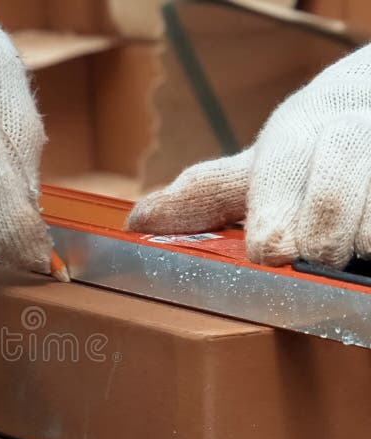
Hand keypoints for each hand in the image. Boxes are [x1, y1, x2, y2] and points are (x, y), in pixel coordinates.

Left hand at [127, 45, 370, 268]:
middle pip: (328, 206)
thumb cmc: (305, 155)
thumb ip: (204, 195)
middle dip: (318, 243)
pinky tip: (366, 243)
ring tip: (351, 247)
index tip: (270, 252)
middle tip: (314, 257)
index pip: (279, 175)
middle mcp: (350, 134)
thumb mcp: (257, 167)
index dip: (274, 217)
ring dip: (358, 246)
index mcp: (296, 133)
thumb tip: (137, 223)